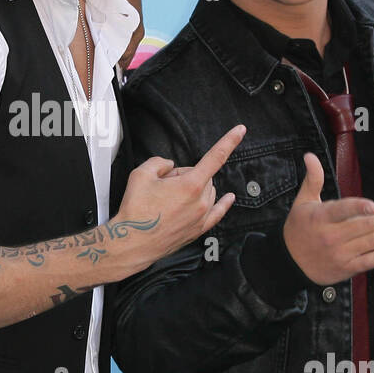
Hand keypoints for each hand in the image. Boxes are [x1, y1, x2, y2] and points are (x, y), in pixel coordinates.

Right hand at [115, 125, 244, 269]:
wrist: (132, 242)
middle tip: (166, 184)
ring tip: (171, 199)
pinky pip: (217, 212)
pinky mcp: (198, 230)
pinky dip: (223, 203)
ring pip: (208, 192)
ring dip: (195, 189)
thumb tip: (168, 166)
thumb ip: (159, 162)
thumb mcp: (140, 174)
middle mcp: (200, 201)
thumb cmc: (136, 212)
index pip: (215, 157)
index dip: (229, 141)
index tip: (241, 130)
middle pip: (204, 176)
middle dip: (187, 175)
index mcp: (190, 185)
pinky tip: (229, 198)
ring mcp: (201, 217)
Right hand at [282, 153, 373, 285]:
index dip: (356, 208)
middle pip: (365, 226)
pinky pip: (369, 261)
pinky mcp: (346, 268)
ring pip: (371, 242)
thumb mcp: (302, 202)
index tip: (373, 206)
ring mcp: (340, 254)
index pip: (340, 211)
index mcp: (320, 218)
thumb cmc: (298, 227)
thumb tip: (310, 155)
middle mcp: (331, 237)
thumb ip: (312, 179)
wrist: (289, 263)